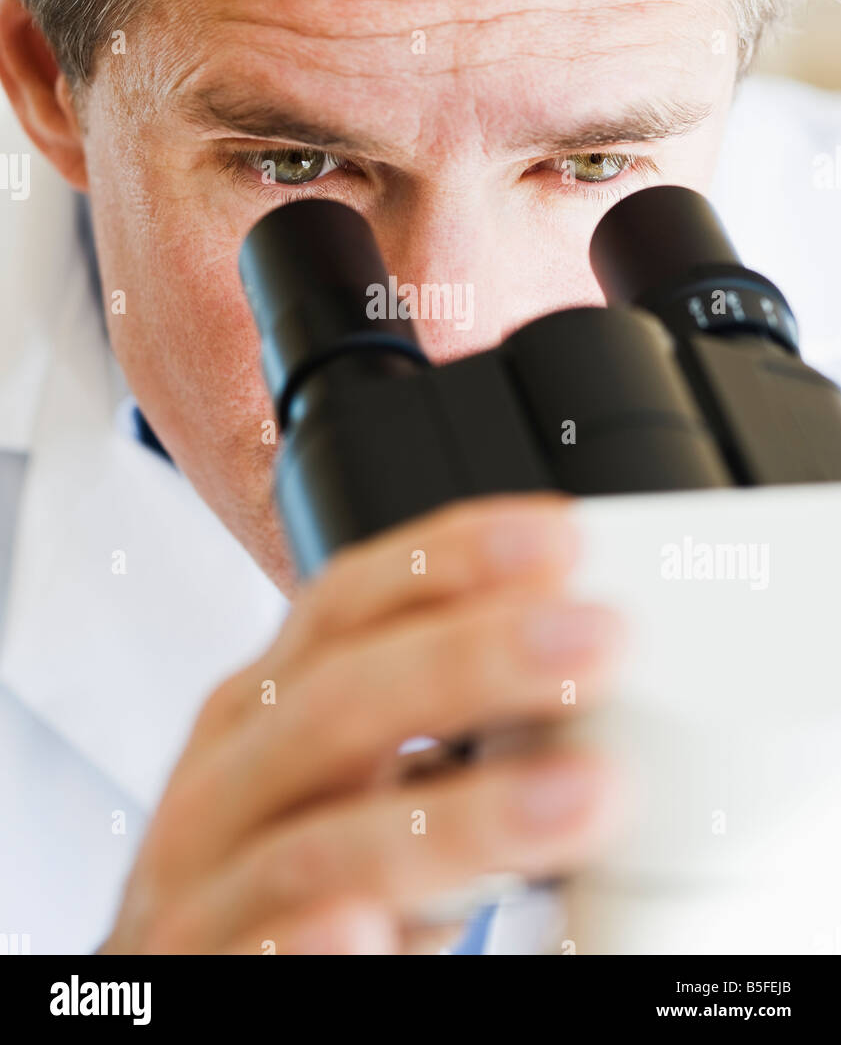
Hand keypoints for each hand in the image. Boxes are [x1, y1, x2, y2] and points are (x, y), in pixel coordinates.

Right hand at [99, 494, 625, 953]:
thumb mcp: (352, 777)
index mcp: (266, 707)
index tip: (560, 538)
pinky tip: (369, 929)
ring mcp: (205, 885)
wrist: (200, 977)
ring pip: (320, 843)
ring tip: (578, 797)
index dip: (448, 561)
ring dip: (457, 819)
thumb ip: (440, 727)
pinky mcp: (212, 974)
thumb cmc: (290, 865)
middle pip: (338, 699)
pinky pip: (260, 956)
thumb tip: (584, 661)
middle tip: (598, 640)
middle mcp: (225, 780)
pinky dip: (313, 943)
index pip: (347, 605)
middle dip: (471, 660)